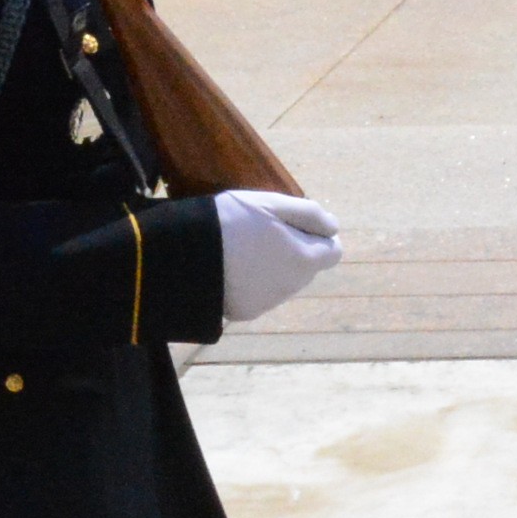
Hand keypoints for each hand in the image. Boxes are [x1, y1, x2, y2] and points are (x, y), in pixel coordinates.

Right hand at [215, 188, 343, 322]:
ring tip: (241, 249)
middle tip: (261, 233)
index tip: (294, 225)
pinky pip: (258, 295)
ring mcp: (269, 303)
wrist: (183, 255)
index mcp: (305, 260)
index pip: (332, 252)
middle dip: (294, 251)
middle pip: (306, 267)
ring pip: (283, 282)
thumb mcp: (272, 204)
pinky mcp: (245, 313)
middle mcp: (293, 287)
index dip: (318, 236)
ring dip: (273, 267)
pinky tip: (229, 268)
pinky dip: (251, 283)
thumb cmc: (232, 221)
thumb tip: (333, 228)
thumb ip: (310, 214)